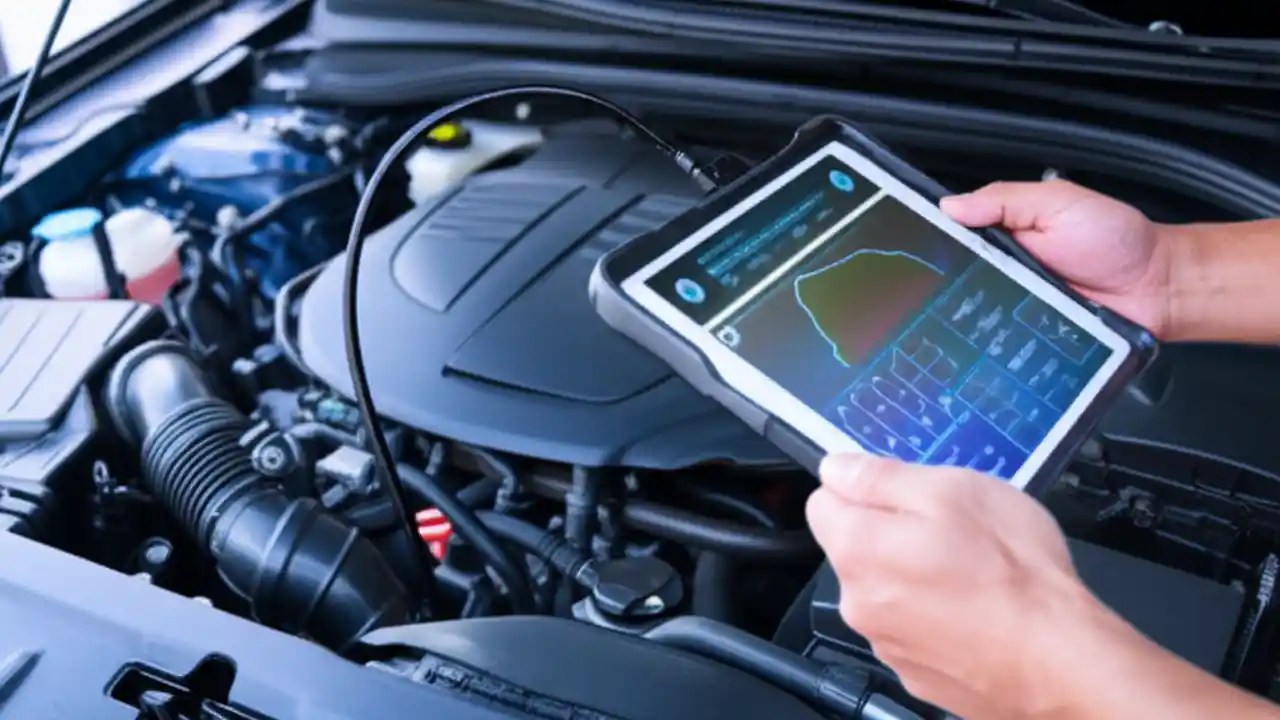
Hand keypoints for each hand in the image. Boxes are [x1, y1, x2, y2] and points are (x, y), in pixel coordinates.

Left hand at [806, 453, 1107, 719]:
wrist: (1059, 663)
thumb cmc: (1013, 573)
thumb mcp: (951, 491)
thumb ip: (880, 477)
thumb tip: (835, 467)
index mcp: (857, 548)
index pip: (823, 501)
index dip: (861, 487)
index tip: (904, 491)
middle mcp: (858, 601)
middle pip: (855, 547)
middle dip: (893, 531)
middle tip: (952, 529)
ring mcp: (886, 642)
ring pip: (886, 589)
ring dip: (915, 575)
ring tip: (973, 572)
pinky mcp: (915, 672)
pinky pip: (913, 627)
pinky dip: (936, 615)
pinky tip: (977, 609)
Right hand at [941, 179, 1172, 337]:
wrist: (1157, 288)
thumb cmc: (1117, 239)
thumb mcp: (1059, 202)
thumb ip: (1006, 199)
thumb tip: (948, 205)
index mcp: (1004, 234)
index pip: (953, 237)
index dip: (934, 241)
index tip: (917, 245)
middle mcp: (1002, 271)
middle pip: (954, 279)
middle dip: (942, 283)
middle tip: (935, 286)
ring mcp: (1012, 306)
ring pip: (970, 314)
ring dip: (962, 316)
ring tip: (951, 316)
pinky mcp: (1025, 338)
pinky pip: (997, 343)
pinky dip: (988, 343)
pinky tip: (977, 342)